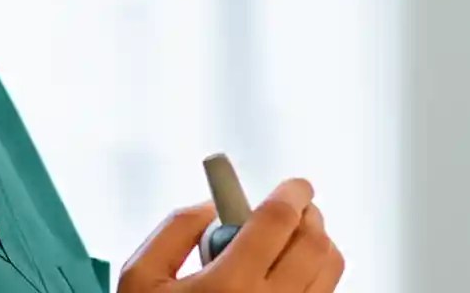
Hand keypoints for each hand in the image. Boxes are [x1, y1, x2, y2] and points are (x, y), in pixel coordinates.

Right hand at [118, 178, 345, 292]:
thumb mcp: (139, 279)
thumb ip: (175, 230)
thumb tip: (212, 207)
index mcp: (228, 287)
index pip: (279, 219)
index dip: (292, 192)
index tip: (295, 185)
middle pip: (315, 242)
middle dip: (308, 215)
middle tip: (293, 209)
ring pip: (330, 271)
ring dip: (317, 246)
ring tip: (291, 244)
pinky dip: (315, 279)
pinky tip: (288, 279)